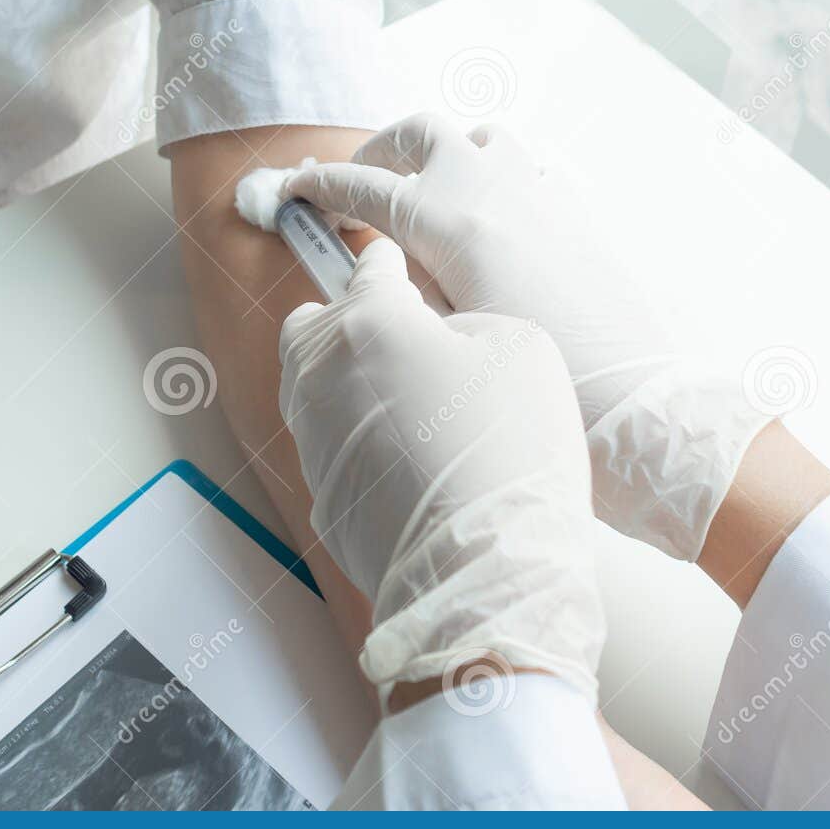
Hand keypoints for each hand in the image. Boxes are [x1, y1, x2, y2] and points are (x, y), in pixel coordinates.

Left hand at [278, 239, 604, 705]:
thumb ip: (468, 323)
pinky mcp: (319, 493)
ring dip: (343, 377)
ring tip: (392, 391)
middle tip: (389, 329)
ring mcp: (313, 437)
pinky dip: (353, 436)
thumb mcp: (521, 348)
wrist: (484, 568)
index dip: (388, 263)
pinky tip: (398, 453)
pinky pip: (327, 444)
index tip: (390, 260)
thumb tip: (439, 337)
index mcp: (370, 323)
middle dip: (343, 315)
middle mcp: (323, 373)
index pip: (370, 271)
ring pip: (308, 385)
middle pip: (310, 323)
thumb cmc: (511, 450)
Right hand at [288, 113, 774, 559]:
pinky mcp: (575, 211)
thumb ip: (406, 284)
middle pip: (420, 134)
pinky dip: (487, 175)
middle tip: (354, 184)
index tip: (292, 193)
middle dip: (378, 151)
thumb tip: (383, 257)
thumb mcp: (448, 334)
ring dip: (440, 152)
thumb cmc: (541, 382)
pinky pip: (521, 166)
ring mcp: (542, 192)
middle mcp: (497, 190)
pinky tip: (480, 223)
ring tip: (420, 193)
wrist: (640, 405)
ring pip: (478, 135)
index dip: (319, 188)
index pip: (365, 186)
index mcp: (454, 222)